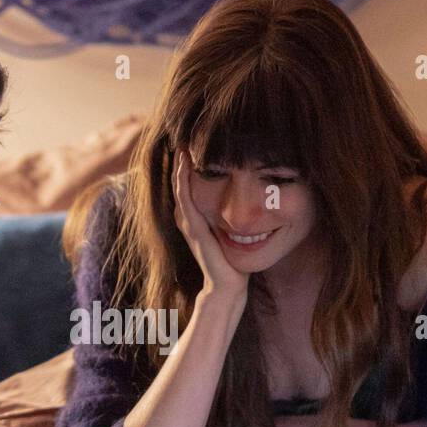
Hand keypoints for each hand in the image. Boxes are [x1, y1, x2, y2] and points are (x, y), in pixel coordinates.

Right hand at [172, 149, 248, 299]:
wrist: (228, 286)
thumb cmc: (233, 264)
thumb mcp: (232, 235)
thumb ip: (232, 221)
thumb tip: (248, 208)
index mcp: (195, 221)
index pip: (188, 189)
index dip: (186, 170)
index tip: (191, 150)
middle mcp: (188, 221)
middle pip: (179, 185)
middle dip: (179, 164)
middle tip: (181, 141)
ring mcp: (188, 223)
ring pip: (179, 188)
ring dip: (178, 166)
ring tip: (180, 146)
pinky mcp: (193, 227)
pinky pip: (184, 197)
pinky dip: (182, 179)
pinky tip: (183, 164)